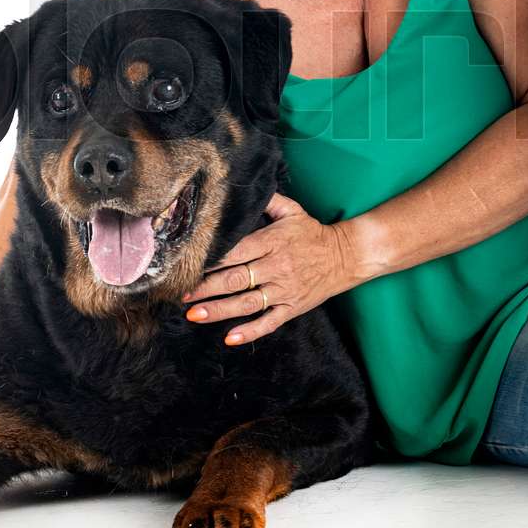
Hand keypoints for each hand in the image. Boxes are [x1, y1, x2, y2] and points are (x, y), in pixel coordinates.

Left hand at [181, 192, 360, 345]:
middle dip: (206, 287)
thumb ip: (267, 200)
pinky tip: (230, 338)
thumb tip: (242, 189)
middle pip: (236, 278)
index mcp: (273, 241)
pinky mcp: (292, 307)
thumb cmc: (312, 233)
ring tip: (195, 315)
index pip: (237, 251)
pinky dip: (250, 331)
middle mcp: (277, 266)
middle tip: (182, 294)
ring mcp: (285, 289)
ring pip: (248, 302)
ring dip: (220, 310)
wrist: (345, 256)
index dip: (213, 259)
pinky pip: (269, 322)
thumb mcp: (293, 210)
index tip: (190, 264)